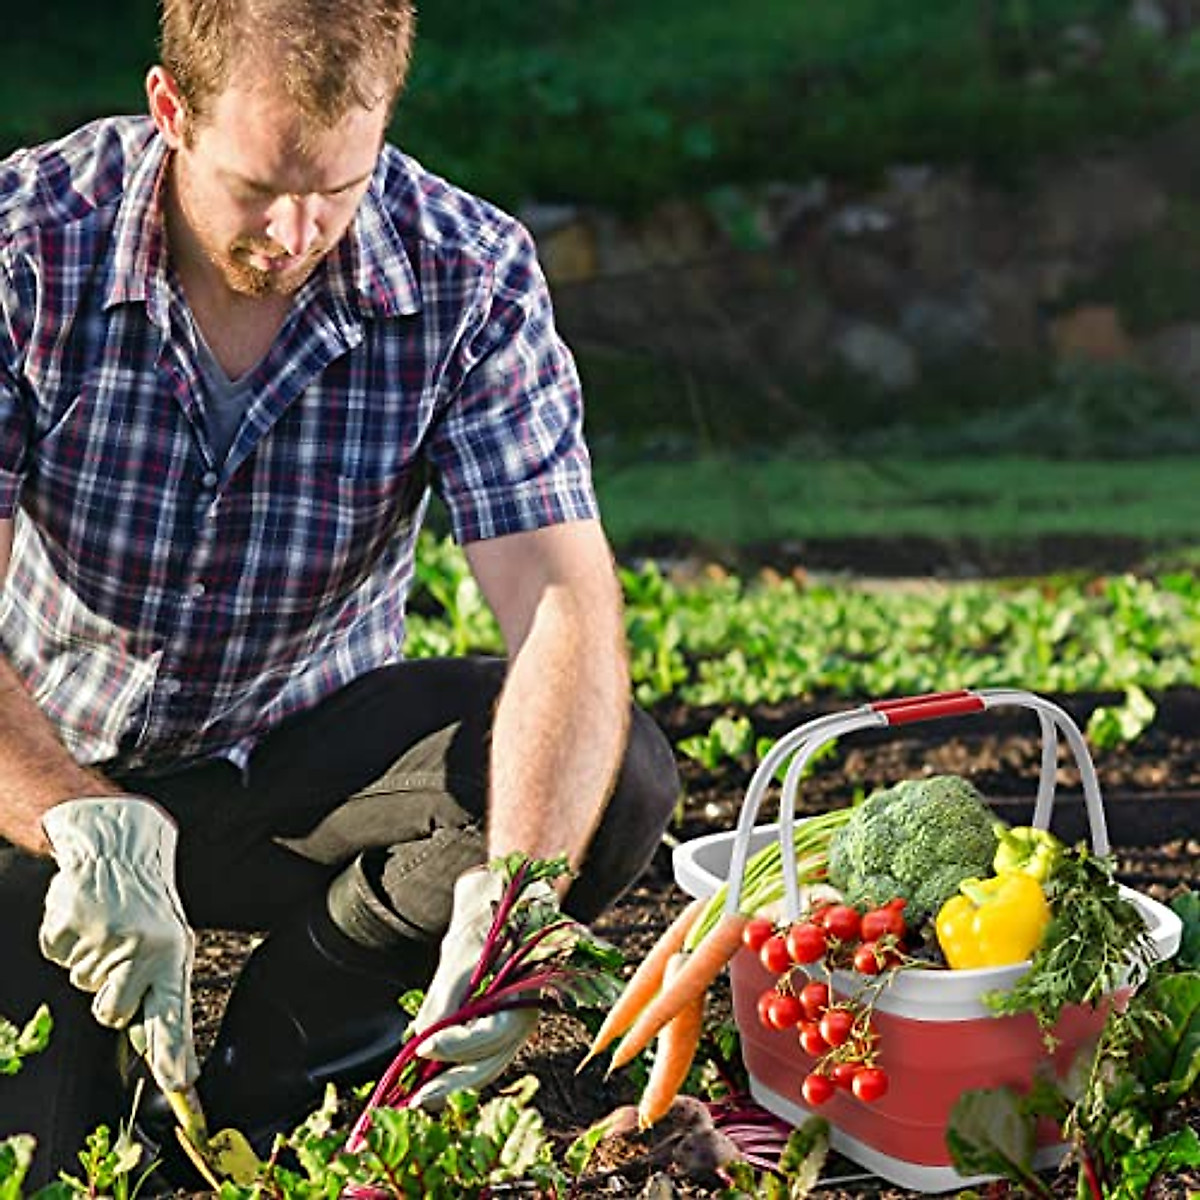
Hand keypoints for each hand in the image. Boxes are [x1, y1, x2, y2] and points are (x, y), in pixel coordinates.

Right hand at [39, 797, 197, 1091]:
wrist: (118, 850)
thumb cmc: (146, 904)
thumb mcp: (169, 943)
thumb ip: (160, 993)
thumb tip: (156, 1054)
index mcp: (172, 954)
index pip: (173, 1015)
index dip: (174, 1054)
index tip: (181, 1085)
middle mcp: (141, 949)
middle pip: (111, 1014)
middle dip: (111, 997)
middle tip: (120, 961)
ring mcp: (102, 939)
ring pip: (84, 986)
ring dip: (92, 965)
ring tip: (108, 930)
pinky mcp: (68, 928)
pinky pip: (60, 959)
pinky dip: (68, 944)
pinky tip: (86, 918)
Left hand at [408, 864, 546, 1109]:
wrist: (498, 902)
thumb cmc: (487, 919)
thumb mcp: (463, 948)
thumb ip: (446, 995)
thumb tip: (421, 1038)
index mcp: (527, 991)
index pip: (494, 1033)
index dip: (457, 1044)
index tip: (422, 1047)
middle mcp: (525, 1015)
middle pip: (492, 1061)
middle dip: (453, 1081)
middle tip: (416, 1098)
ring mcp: (513, 1023)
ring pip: (486, 1065)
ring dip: (453, 1082)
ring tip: (417, 1098)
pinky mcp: (498, 1025)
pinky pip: (480, 1056)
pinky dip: (456, 1069)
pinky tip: (430, 1077)